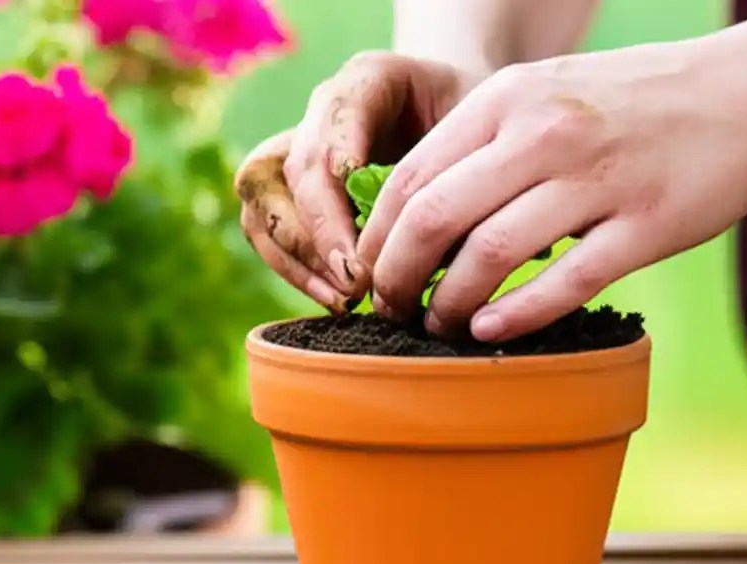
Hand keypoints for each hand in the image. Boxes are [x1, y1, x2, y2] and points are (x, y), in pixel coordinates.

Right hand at [233, 52, 484, 310]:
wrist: (463, 121)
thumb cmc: (477, 126)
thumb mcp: (482, 129)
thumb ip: (451, 166)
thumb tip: (428, 238)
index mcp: (366, 80)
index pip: (338, 117)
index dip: (338, 164)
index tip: (355, 203)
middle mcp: (318, 113)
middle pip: (293, 169)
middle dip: (320, 231)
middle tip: (356, 278)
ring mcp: (294, 152)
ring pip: (264, 204)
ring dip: (300, 258)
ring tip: (342, 297)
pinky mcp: (285, 194)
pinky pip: (267, 234)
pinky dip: (296, 271)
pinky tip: (335, 300)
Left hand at [357, 35, 746, 341]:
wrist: (744, 96)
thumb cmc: (624, 104)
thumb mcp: (538, 96)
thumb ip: (475, 145)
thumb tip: (405, 216)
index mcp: (505, 100)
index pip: (409, 179)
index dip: (375, 237)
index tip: (366, 272)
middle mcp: (543, 134)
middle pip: (434, 219)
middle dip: (396, 277)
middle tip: (390, 308)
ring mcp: (596, 179)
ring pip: (489, 255)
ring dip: (448, 303)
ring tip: (438, 324)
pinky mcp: (645, 226)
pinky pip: (565, 281)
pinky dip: (515, 315)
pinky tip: (488, 332)